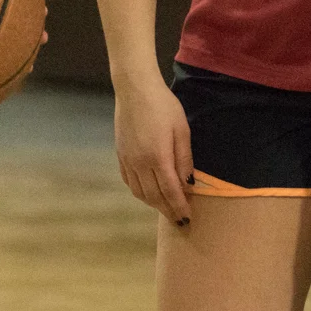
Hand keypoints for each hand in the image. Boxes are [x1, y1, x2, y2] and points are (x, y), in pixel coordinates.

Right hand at [113, 72, 192, 224]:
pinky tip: (148, 192)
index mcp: (158, 157)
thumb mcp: (182, 130)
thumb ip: (184, 159)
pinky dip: (140, 192)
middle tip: (179, 220)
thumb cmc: (164, 106)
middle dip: (167, 210)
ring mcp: (128, 160)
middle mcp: (140, 163)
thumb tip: (189, 184)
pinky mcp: (120, 155)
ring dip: (153, 204)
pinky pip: (129, 182)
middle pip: (154, 197)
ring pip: (140, 192)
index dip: (179, 206)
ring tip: (166, 207)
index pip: (170, 191)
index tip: (187, 217)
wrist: (135, 90)